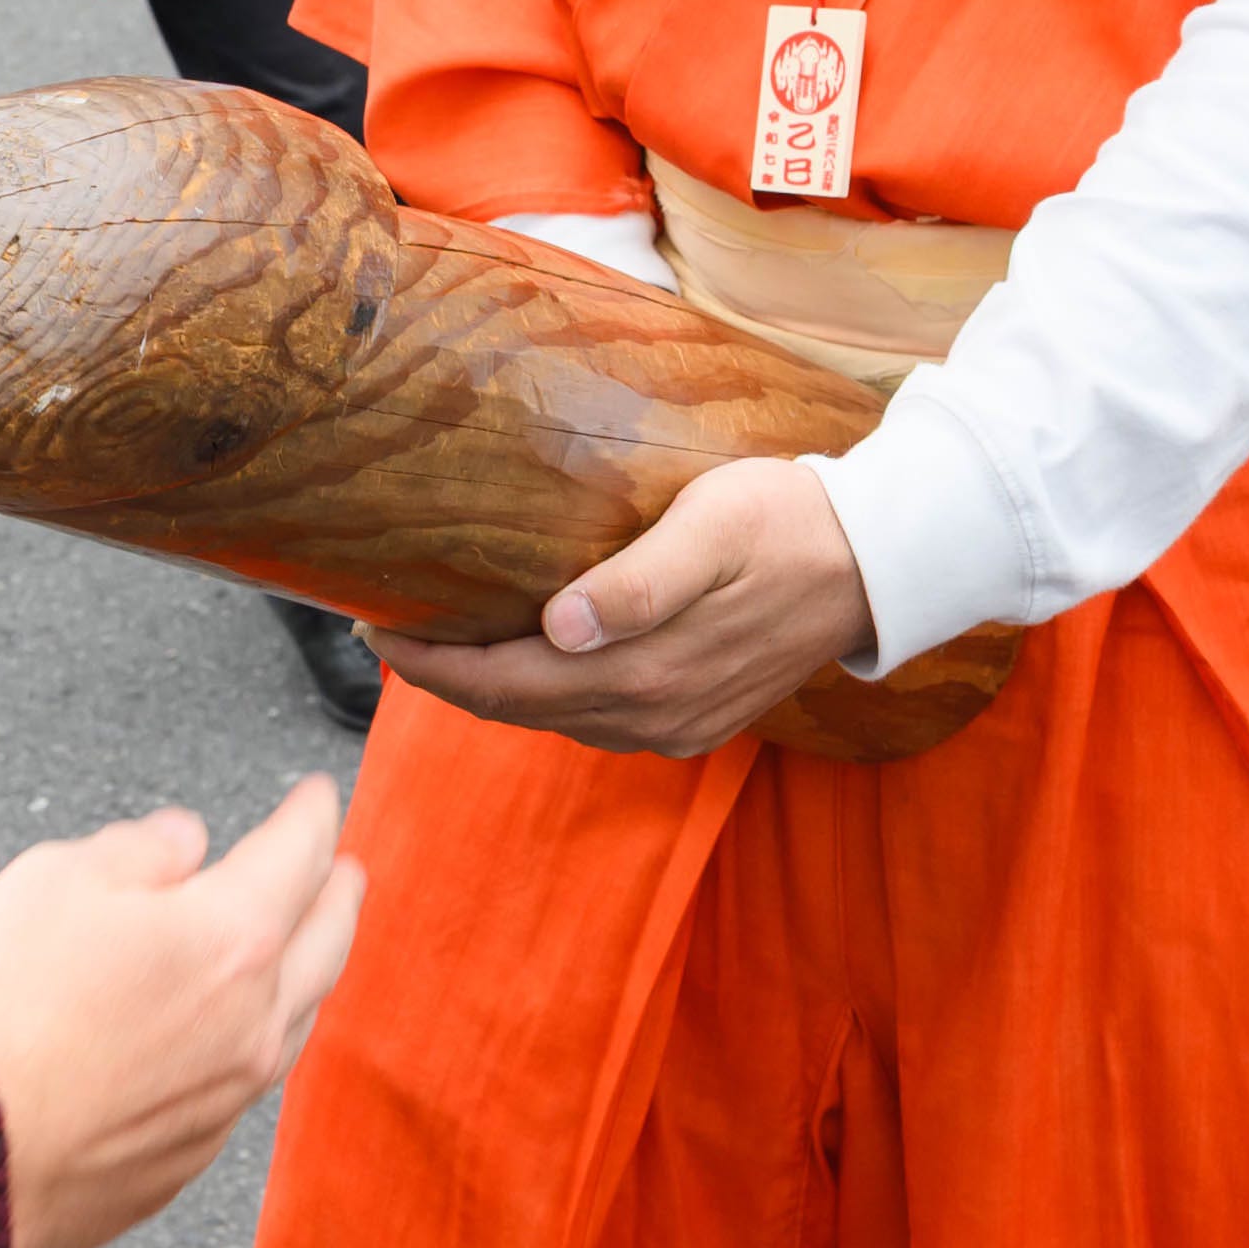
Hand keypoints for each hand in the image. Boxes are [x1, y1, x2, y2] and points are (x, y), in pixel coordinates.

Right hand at [0, 778, 359, 1247]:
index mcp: (229, 938)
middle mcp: (250, 1022)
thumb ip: (136, 852)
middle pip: (324, 945)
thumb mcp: (53, 879)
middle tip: (345, 869)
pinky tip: (227, 1037)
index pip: (297, 856)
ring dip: (308, 974)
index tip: (318, 796)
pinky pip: (246, 1083)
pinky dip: (254, 1041)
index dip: (312, 815)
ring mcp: (226, 1098)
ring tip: (303, 950)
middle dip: (338, 896)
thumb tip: (183, 844)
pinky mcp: (188, 1155)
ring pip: (296, 1021)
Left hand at [377, 454, 875, 759]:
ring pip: (551, 718)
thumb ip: (639, 583)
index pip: (504, 683)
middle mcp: (651, 714)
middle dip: (443, 675)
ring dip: (489, 687)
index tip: (371, 624)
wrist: (877, 563)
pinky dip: (542, 694)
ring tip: (435, 641)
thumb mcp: (714, 528)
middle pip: (515, 708)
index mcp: (644, 673)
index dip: (431, 663)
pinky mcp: (694, 720)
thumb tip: (562, 626)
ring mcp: (674, 726)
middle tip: (380, 629)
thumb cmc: (788, 521)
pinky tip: (521, 658)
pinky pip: (592, 718)